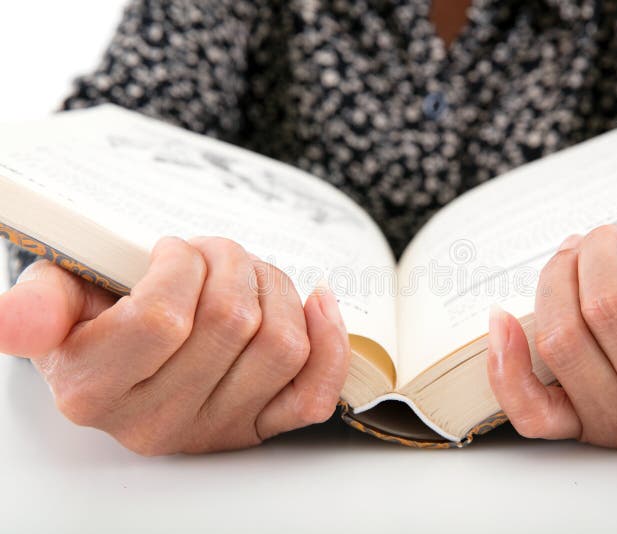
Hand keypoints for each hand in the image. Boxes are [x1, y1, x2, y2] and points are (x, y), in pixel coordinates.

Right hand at [0, 237, 349, 454]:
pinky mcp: (261, 428)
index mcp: (97, 391)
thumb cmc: (100, 318)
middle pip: (232, 323)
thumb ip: (37, 306)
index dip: (181, 265)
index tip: (172, 251)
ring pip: (280, 345)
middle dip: (230, 263)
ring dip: (275, 287)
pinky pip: (314, 394)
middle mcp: (158, 422)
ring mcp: (216, 430)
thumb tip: (12, 324)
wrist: (133, 359)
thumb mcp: (59, 301)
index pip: (163, 319)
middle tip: (214, 253)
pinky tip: (316, 302)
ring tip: (247, 274)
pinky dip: (328, 340)